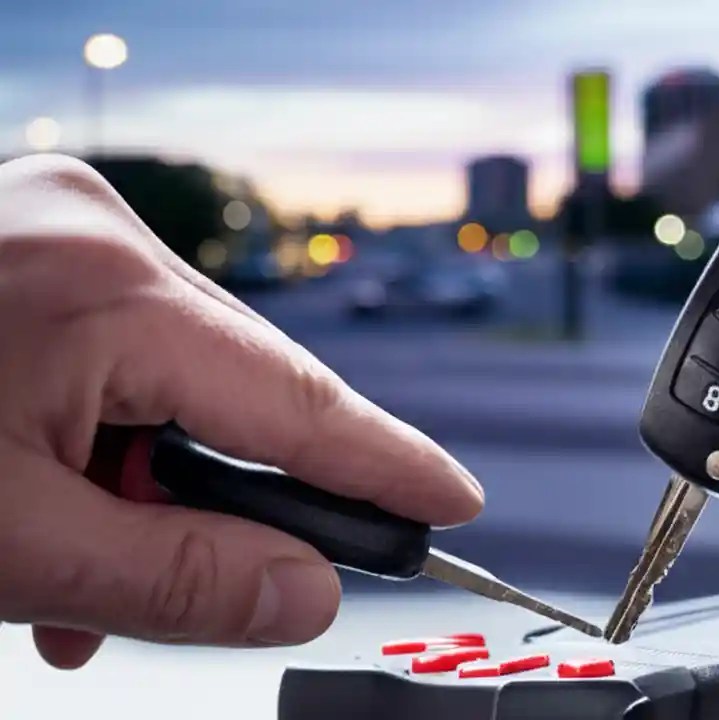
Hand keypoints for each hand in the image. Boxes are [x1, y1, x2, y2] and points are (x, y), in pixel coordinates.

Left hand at [0, 155, 483, 668]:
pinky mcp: (26, 242)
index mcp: (98, 288)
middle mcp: (89, 231)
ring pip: (172, 376)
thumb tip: (307, 594)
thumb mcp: (2, 546)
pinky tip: (58, 513)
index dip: (386, 465)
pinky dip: (104, 440)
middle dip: (236, 498)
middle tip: (254, 582)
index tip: (452, 505)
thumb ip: (179, 580)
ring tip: (86, 582)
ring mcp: (53, 225)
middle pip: (235, 387)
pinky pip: (114, 351)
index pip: (295, 400)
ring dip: (154, 482)